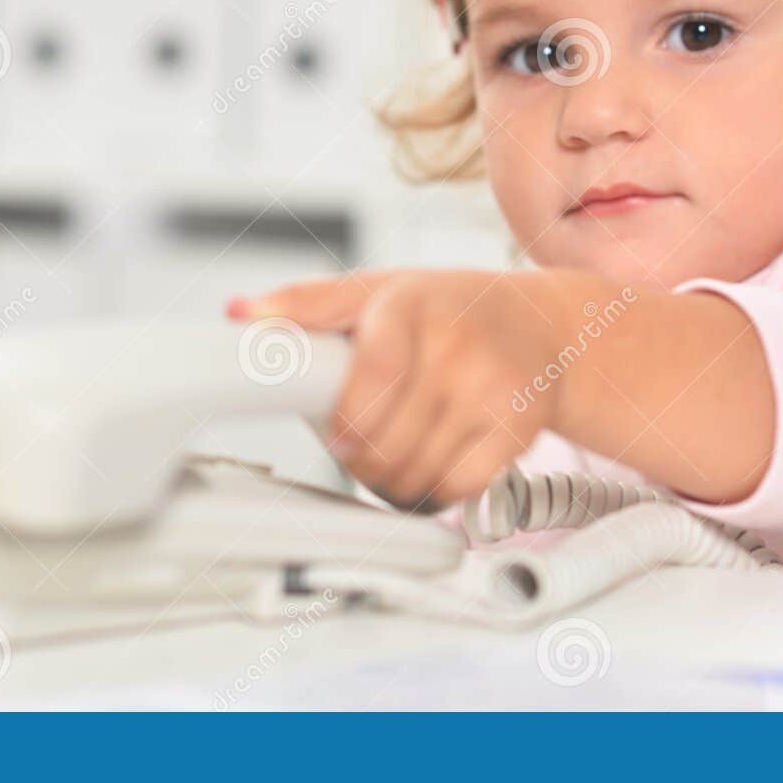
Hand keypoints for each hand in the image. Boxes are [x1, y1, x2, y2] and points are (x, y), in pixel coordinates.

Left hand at [226, 269, 580, 507]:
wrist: (541, 323)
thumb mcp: (378, 288)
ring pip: (417, 472)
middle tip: (359, 450)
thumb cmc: (448, 306)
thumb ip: (308, 303)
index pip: (371, 380)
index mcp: (409, 305)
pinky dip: (431, 494)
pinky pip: (457, 488)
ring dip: (390, 482)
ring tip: (389, 460)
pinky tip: (426, 471)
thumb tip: (240, 313)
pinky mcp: (517, 428)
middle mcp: (456, 345)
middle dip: (360, 459)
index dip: (345, 423)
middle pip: (386, 440)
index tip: (336, 436)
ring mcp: (492, 389)